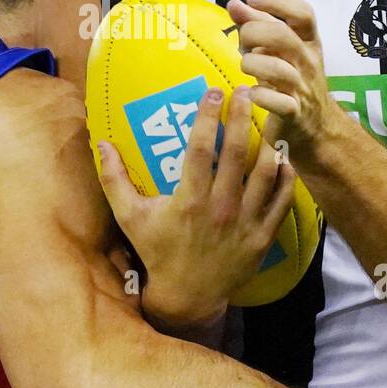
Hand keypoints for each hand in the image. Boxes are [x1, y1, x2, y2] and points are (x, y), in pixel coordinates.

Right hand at [96, 86, 295, 327]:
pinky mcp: (262, 237)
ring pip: (265, 174)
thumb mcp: (130, 217)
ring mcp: (245, 223)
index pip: (201, 149)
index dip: (207, 117)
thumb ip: (114, 180)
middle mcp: (220, 209)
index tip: (212, 91)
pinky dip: (285, 178)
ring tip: (271, 117)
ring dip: (270, 142)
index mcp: (189, 200)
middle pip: (237, 153)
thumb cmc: (157, 251)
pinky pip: (281, 201)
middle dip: (242, 117)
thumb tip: (101, 144)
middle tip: (246, 91)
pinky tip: (284, 159)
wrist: (187, 296)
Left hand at [226, 0, 341, 158]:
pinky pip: (276, 102)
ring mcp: (303, 88)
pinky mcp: (294, 114)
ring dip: (252, 64)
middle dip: (253, 33)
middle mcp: (309, 62)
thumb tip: (234, 3)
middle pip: (282, 36)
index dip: (276, 1)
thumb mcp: (281, 50)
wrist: (317, 127)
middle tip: (243, 42)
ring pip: (277, 69)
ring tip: (247, 67)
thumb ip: (259, 25)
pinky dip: (259, 95)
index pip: (303, 13)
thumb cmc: (293, 80)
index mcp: (309, 42)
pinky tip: (252, 93)